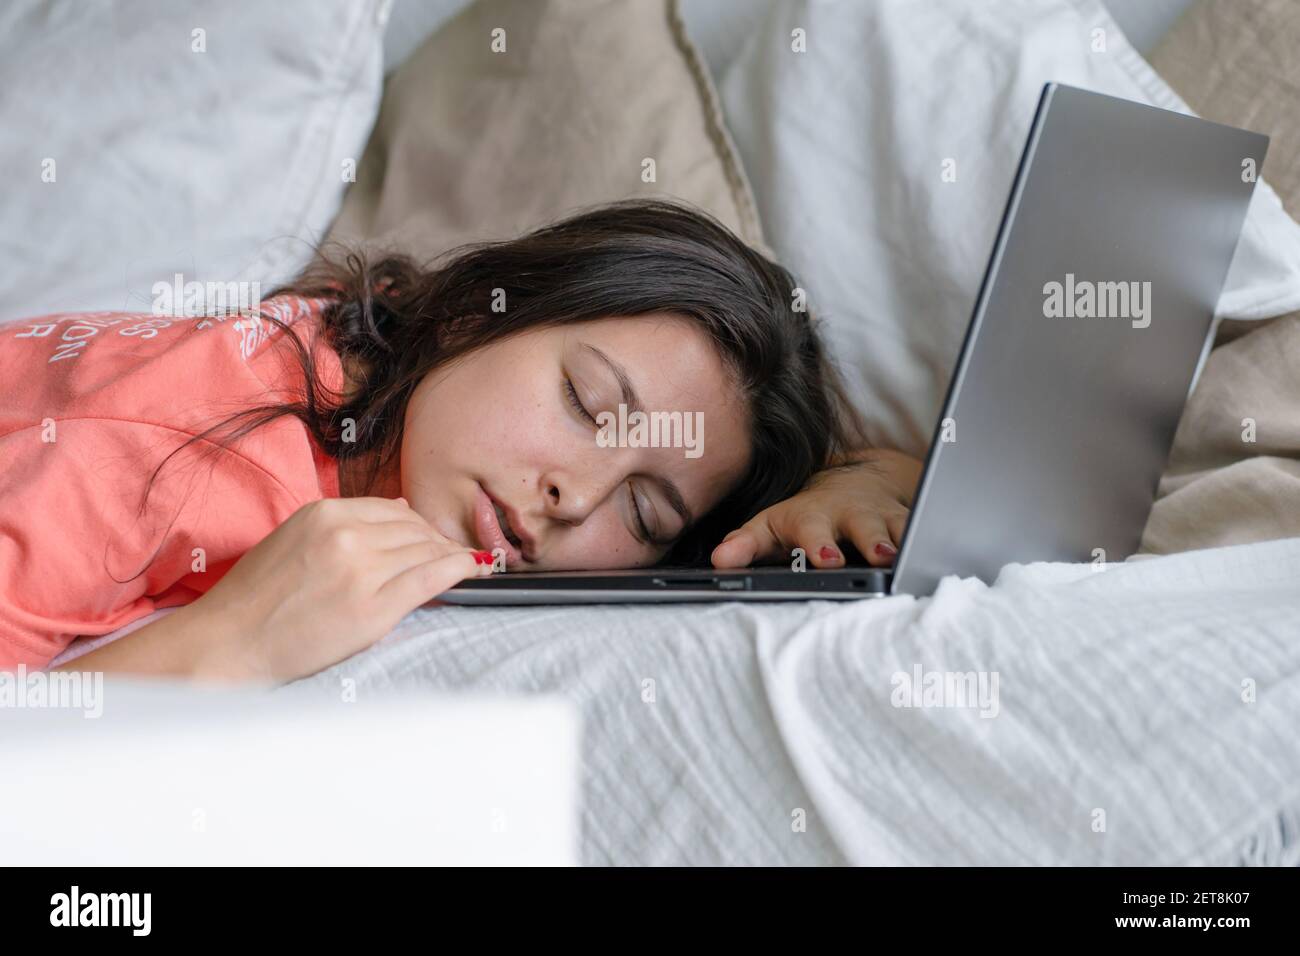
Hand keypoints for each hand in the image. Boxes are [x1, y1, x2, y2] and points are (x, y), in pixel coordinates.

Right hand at [186, 496, 491, 681]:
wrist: (229, 642)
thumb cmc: (258, 599)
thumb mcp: (296, 539)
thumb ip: (347, 523)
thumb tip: (402, 510)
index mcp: (326, 514)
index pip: (395, 510)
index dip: (421, 526)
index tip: (434, 538)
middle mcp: (346, 535)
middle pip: (416, 529)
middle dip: (440, 541)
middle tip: (455, 555)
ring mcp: (362, 571)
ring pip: (427, 550)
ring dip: (451, 555)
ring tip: (466, 565)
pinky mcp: (374, 608)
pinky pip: (431, 578)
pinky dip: (459, 569)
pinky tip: (474, 569)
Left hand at [710, 449, 921, 569]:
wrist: (856, 481)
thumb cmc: (808, 515)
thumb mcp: (773, 525)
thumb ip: (746, 543)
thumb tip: (719, 561)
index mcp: (813, 517)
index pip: (811, 529)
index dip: (818, 544)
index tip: (825, 559)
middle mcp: (850, 515)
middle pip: (863, 527)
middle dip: (872, 541)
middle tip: (878, 557)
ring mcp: (884, 518)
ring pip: (902, 528)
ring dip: (909, 542)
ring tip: (918, 558)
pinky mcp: (912, 523)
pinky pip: (929, 532)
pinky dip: (937, 543)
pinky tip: (947, 559)